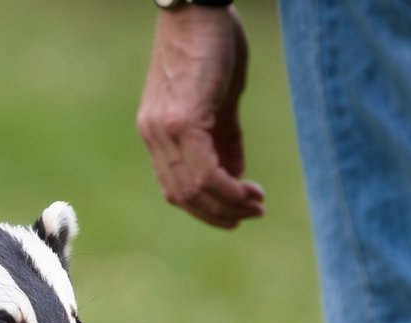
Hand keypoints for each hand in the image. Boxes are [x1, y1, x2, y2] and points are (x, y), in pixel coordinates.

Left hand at [137, 5, 264, 228]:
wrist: (199, 5)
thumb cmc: (212, 43)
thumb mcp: (219, 99)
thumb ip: (224, 139)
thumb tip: (235, 176)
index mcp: (157, 132)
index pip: (175, 186)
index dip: (206, 206)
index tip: (238, 209)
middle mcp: (154, 135)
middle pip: (181, 196)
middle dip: (220, 213)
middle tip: (252, 212)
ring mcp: (165, 129)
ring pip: (192, 190)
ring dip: (227, 205)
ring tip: (255, 204)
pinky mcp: (182, 120)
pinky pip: (203, 172)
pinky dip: (227, 189)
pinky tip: (247, 190)